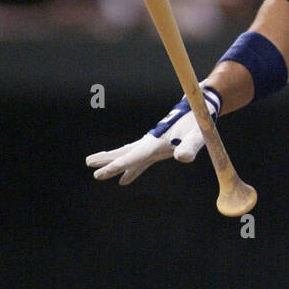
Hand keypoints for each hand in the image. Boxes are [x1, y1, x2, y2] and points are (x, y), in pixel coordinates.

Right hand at [86, 84, 220, 184]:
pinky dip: (132, 170)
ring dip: (114, 163)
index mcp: (155, 143)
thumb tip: (182, 158)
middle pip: (124, 153)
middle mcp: (151, 143)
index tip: (97, 174)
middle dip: (106, 159)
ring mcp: (154, 145)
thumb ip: (190, 146)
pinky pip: (141, 162)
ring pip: (128, 155)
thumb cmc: (200, 122)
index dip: (114, 167)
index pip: (131, 157)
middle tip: (88, 162)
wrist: (201, 107)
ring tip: (97, 171)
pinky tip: (124, 181)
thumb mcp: (197, 136)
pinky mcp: (160, 147)